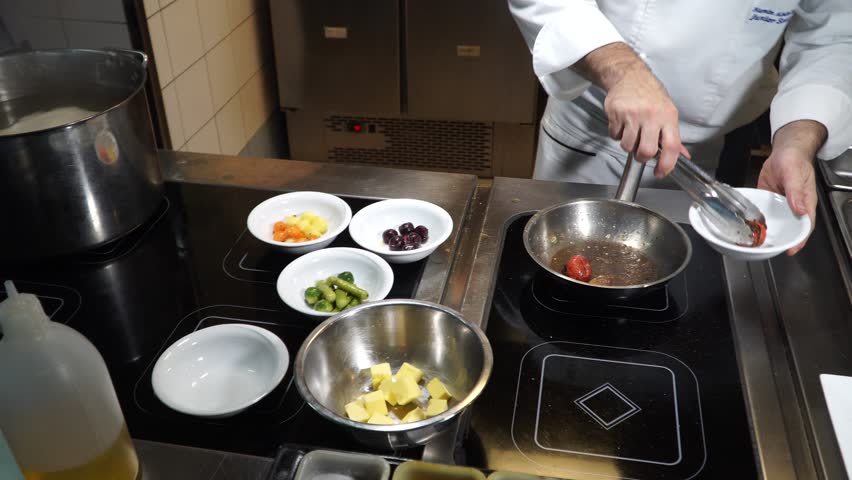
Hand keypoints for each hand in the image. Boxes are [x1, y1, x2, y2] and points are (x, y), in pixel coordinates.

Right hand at [573, 42, 686, 176]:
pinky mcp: (616, 114)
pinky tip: (622, 123)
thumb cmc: (651, 94)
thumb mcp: (667, 111)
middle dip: (642, 157)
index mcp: (668, 117)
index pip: (672, 147)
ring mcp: (632, 115)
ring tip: (631, 132)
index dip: (667, 164)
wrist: (630, 76)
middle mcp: (651, 116)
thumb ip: (672, 135)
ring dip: (628, 145)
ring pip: (627, 146)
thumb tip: (682, 155)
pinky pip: (614, 136)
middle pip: (646, 150)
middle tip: (641, 152)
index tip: (661, 173)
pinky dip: (617, 134)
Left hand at [757, 120, 825, 254]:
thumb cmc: (795, 160)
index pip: (804, 227)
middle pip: (788, 228)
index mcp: (804, 203)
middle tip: (766, 250)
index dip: (799, 240)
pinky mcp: (767, 201)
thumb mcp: (794, 174)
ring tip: (753, 242)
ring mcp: (779, 205)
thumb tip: (799, 210)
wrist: (784, 151)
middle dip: (779, 240)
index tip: (791, 250)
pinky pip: (761, 213)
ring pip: (773, 223)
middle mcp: (792, 207)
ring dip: (764, 232)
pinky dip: (755, 219)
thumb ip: (796, 193)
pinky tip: (746, 225)